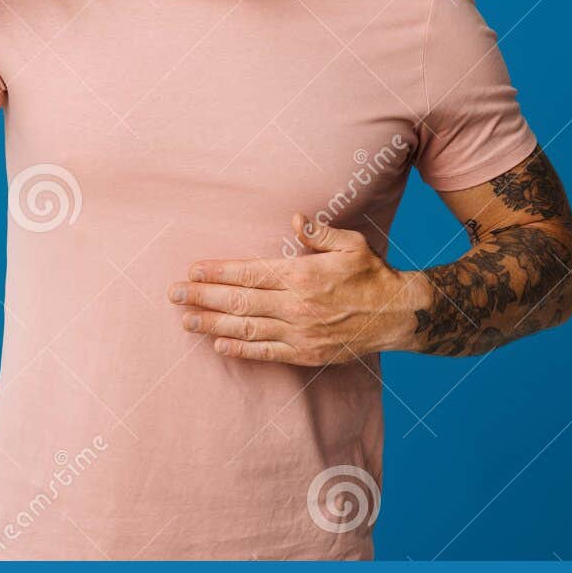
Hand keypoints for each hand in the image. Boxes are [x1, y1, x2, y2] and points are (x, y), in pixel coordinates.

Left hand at [168, 214, 426, 364]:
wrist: (398, 316)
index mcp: (302, 274)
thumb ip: (320, 232)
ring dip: (211, 323)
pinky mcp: (305, 354)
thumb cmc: (373, 274)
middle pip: (238, 301)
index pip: (248, 273)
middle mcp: (296, 305)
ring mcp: (299, 333)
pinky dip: (239, 349)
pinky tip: (217, 343)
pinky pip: (265, 353)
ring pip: (245, 328)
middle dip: (202, 297)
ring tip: (185, 319)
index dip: (217, 272)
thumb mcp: (351, 243)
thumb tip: (295, 218)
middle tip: (173, 294)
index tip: (192, 270)